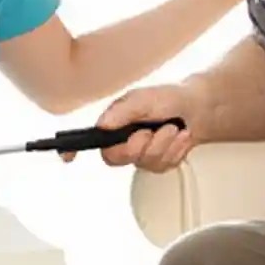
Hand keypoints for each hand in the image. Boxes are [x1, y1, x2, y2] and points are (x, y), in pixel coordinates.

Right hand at [64, 84, 198, 171]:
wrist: (196, 108)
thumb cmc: (167, 98)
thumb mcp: (143, 99)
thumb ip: (123, 111)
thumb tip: (101, 124)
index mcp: (112, 124)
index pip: (87, 140)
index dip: (73, 150)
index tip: (68, 156)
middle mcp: (122, 141)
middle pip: (116, 158)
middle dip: (138, 145)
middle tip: (152, 130)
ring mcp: (140, 155)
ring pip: (144, 162)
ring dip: (164, 144)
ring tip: (172, 128)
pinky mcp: (158, 164)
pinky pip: (163, 166)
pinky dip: (176, 150)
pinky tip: (180, 137)